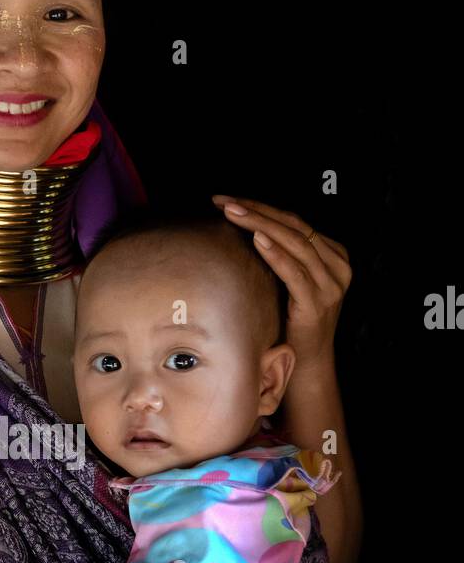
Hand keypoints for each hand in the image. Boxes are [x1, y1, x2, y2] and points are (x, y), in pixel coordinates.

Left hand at [212, 195, 350, 371]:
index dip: (261, 207)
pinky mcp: (318, 304)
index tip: (229, 200)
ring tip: (233, 213)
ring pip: (294, 243)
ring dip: (260, 225)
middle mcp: (337, 266)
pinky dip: (276, 254)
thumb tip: (247, 227)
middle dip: (256, 211)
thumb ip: (285, 255)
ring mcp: (331, 285)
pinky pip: (295, 273)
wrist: (309, 362)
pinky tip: (257, 239)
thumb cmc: (294, 321)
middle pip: (294, 227)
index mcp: (334, 255)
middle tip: (225, 201)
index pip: (295, 221)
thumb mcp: (294, 281)